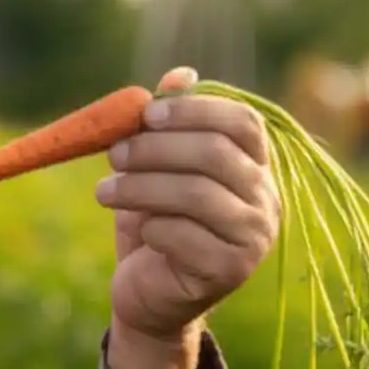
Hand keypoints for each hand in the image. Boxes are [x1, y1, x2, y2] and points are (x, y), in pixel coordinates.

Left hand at [96, 67, 279, 368]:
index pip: (242, 124)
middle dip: (155, 149)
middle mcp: (265, 201)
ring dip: (140, 187)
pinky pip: (181, 235)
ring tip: (104, 191)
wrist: (147, 294)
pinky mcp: (226, 272)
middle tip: (113, 154)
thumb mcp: (155, 170)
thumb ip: (167, 125)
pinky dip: (150, 226)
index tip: (146, 114)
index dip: (194, 111)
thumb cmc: (153, 223)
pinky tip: (137, 230)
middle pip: (215, 155)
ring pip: (195, 195)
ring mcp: (252, 239)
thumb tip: (179, 74)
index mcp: (254, 167)